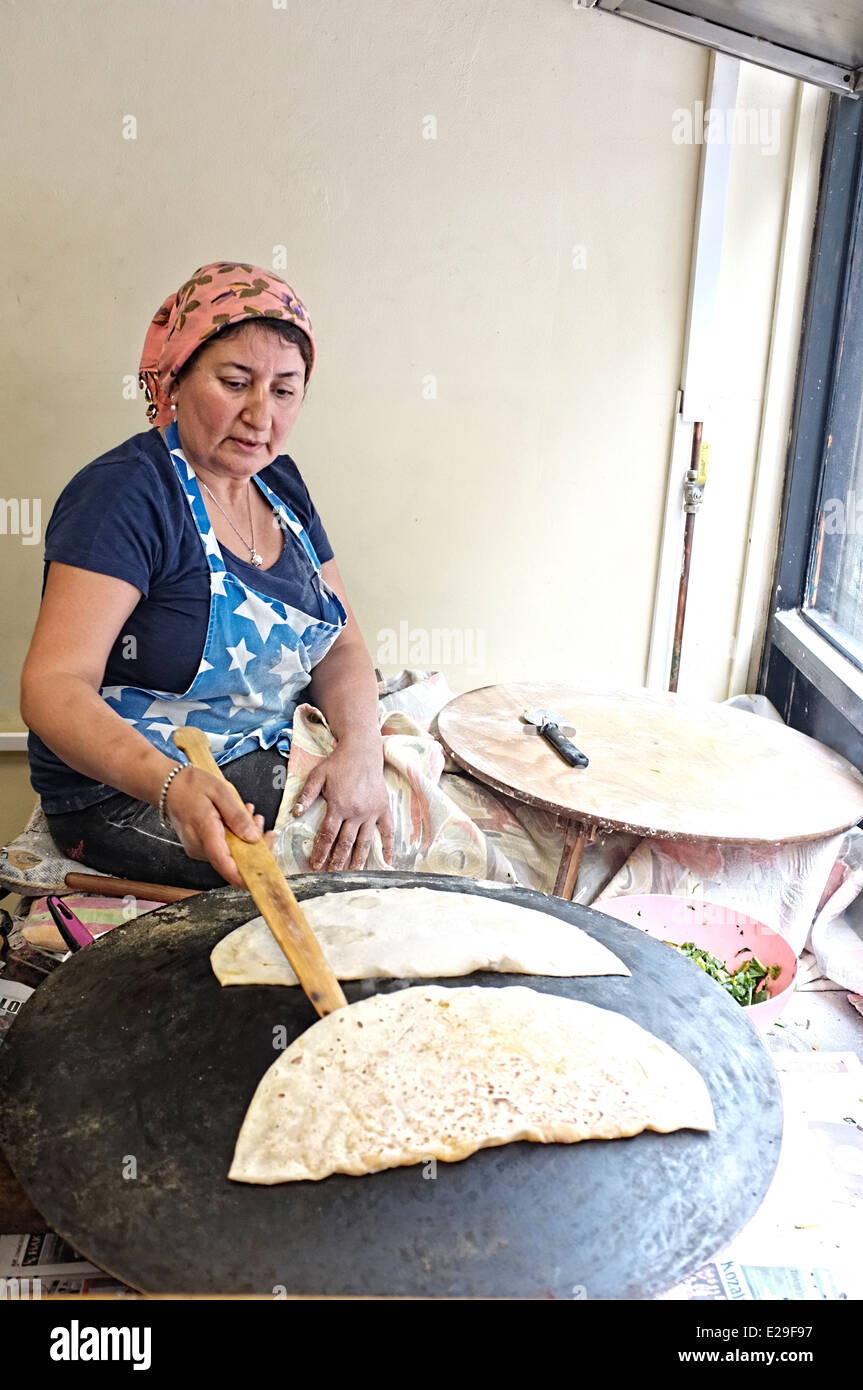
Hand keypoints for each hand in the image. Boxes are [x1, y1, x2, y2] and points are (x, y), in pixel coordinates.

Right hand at [164, 767, 276, 886]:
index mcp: (205, 833)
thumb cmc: (190, 786)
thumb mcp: (220, 792)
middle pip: (233, 860)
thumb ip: (237, 816)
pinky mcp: (200, 847)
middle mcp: (199, 847)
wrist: (168, 786)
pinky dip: (234, 836)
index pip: (226, 865)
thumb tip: (253, 837)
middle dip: (253, 845)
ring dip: (244, 837)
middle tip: (259, 822)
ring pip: (230, 854)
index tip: (263, 877)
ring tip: (249, 814)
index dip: (245, 877)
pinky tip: (238, 819)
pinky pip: (222, 848)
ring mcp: (198, 849)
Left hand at [292, 738, 393, 870]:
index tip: (316, 865)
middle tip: (332, 874)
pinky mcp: (384, 809)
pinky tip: (387, 861)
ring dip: (359, 859)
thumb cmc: (338, 763)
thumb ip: (306, 795)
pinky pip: (388, 831)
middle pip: (346, 842)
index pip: (327, 835)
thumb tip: (295, 814)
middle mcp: (356, 812)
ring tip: (353, 873)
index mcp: (338, 806)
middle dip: (337, 860)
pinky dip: (388, 847)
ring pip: (365, 841)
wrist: (363, 751)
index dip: (321, 852)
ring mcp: (372, 812)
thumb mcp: (317, 776)